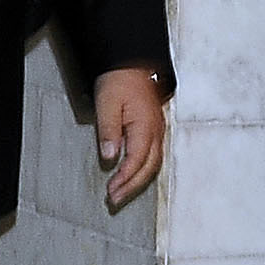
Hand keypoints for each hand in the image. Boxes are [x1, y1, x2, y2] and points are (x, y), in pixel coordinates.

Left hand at [94, 67, 167, 210]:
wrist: (131, 64)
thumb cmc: (119, 81)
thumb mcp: (107, 104)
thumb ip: (109, 131)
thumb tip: (110, 157)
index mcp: (146, 126)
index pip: (137, 160)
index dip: (125, 178)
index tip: (112, 190)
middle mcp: (156, 132)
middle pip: (148, 168)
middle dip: (132, 187)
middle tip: (115, 200)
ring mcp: (157, 131)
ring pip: (152, 164)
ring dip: (137, 181)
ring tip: (121, 194)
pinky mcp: (153, 130)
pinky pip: (152, 156)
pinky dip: (142, 170)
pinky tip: (132, 177)